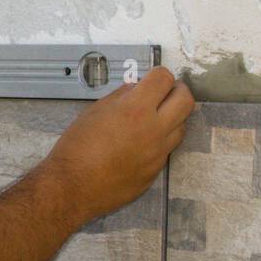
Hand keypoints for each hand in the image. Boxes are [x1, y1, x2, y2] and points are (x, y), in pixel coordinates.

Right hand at [45, 66, 193, 225]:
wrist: (74, 186)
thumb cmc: (77, 147)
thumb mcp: (94, 112)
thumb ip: (120, 98)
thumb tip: (136, 90)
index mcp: (136, 109)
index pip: (164, 79)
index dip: (158, 75)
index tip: (153, 78)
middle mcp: (154, 129)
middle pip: (186, 100)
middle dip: (177, 91)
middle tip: (165, 92)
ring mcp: (158, 152)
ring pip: (182, 127)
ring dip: (172, 117)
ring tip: (154, 119)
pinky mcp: (156, 170)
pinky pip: (167, 149)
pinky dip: (160, 141)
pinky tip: (141, 143)